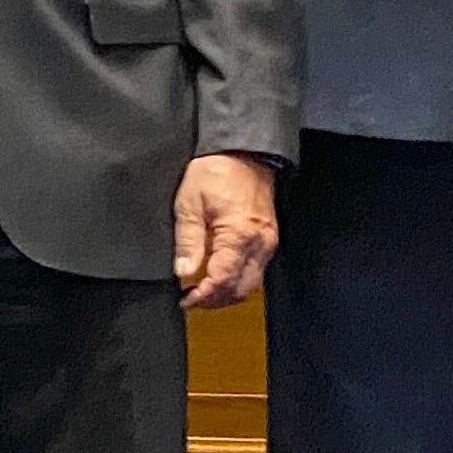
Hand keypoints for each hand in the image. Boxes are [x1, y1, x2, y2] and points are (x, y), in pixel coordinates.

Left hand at [172, 153, 276, 309]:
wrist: (243, 151)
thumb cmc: (216, 171)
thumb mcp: (189, 202)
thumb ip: (187, 240)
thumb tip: (183, 271)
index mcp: (239, 235)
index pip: (223, 280)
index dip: (203, 296)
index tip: (185, 299)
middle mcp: (259, 243)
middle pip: (240, 289)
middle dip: (215, 300)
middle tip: (191, 299)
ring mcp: (267, 242)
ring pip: (250, 283)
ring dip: (227, 292)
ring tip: (202, 290)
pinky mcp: (268, 238)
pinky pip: (255, 270)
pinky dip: (237, 279)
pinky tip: (218, 275)